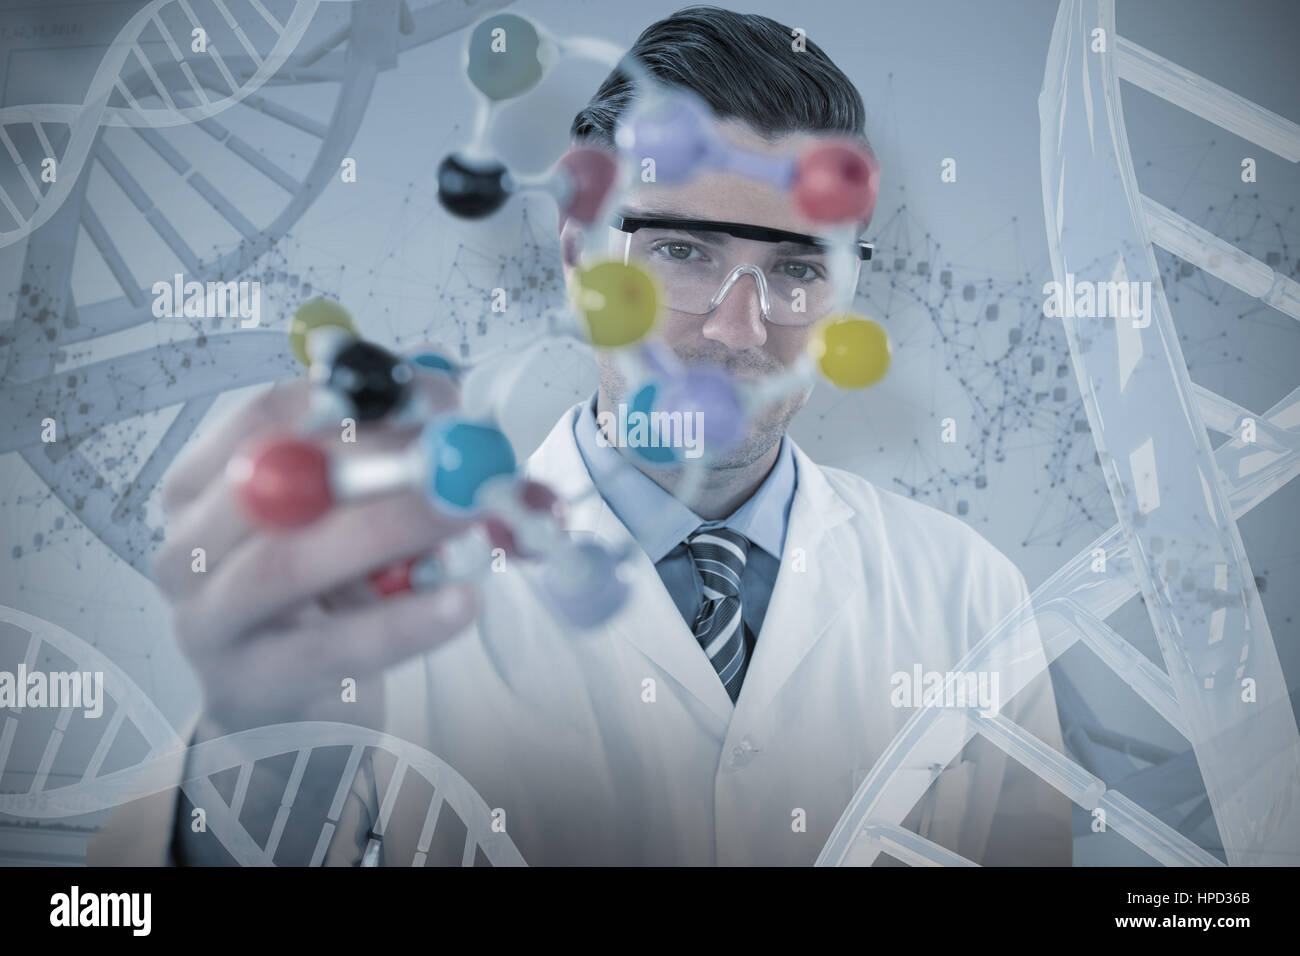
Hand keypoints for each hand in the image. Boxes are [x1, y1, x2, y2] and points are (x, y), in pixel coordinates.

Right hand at [153, 370, 480, 741]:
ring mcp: (206, 620)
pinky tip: (461, 602)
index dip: (354, 399)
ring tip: (464, 512)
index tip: (436, 397)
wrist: (290, 714)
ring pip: (291, 563)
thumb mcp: (347, 521)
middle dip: (373, 461)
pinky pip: (330, 648)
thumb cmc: (324, 599)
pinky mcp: (249, 684)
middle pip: (274, 484)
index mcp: (205, 483)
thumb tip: (448, 386)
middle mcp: (188, 545)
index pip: (267, 418)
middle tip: (455, 454)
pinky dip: (402, 623)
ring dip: (388, 530)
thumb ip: (389, 458)